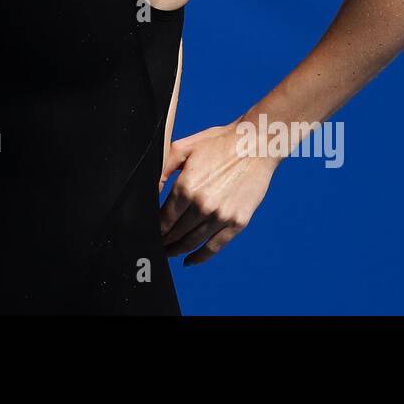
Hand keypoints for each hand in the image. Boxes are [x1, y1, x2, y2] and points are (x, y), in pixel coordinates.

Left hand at [158, 122, 279, 265]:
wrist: (256, 144)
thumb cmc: (218, 143)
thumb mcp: (183, 148)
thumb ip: (162, 170)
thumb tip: (149, 192)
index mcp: (186, 187)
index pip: (163, 219)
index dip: (154, 229)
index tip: (147, 232)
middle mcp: (203, 205)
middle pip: (175, 233)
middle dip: (163, 241)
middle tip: (155, 245)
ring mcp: (221, 216)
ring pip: (192, 243)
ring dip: (177, 251)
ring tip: (168, 253)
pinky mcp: (238, 222)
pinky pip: (215, 247)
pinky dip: (201, 257)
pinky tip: (190, 260)